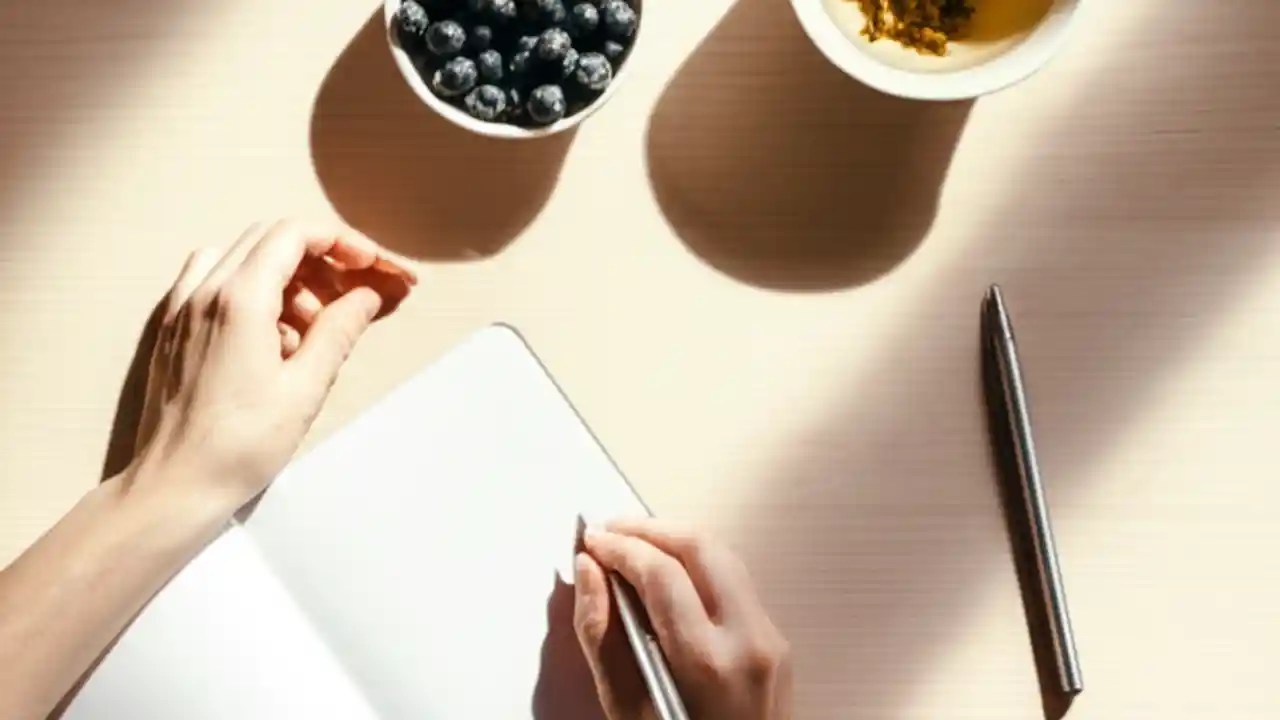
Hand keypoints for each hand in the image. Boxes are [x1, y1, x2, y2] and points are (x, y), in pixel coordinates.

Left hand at [128, 220, 414, 514]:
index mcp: (240, 300)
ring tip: (313, 326)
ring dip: (287, 275)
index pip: (294, 234)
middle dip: (320, 257)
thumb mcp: (305, 389)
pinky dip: (252, 291)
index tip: (371, 267)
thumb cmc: (241, 446)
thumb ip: (338, 331)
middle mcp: (204, 291)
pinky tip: (271, 335)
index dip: (341, 243)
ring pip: (242, 258)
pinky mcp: (173, 330)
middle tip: (354, 294)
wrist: (174, 487)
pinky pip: (214, 283)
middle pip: (270, 239)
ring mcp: (182, 308)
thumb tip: (367, 296)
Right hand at [574, 519, 791, 719]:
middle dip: (650, 529)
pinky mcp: (776, 640)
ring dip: (676, 541)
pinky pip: (735, 584)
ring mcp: (771, 638)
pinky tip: (666, 575)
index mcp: (709, 662)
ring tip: (632, 545)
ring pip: (725, 557)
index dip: (621, 547)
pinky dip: (697, 566)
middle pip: (702, 548)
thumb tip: (589, 569)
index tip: (591, 540)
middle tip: (610, 531)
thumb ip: (601, 634)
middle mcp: (750, 640)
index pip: (663, 573)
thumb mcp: (624, 708)